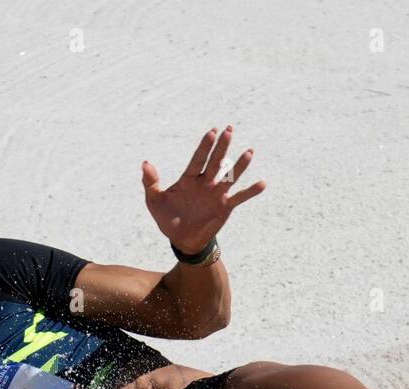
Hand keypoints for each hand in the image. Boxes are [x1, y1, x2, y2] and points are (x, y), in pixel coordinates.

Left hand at [142, 125, 265, 254]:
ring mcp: (216, 194)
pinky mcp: (225, 207)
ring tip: (250, 151)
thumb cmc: (167, 217)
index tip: (212, 132)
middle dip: (222, 147)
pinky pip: (240, 198)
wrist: (180, 239)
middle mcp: (205, 183)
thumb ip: (150, 182)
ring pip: (230, 176)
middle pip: (215, 162)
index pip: (198, 159)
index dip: (205, 146)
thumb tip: (145, 163)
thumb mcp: (154, 201)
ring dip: (240, 165)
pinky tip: (262, 183)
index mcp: (189, 179)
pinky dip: (251, 191)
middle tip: (229, 129)